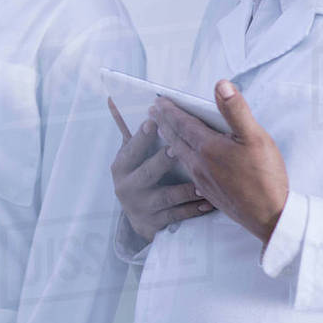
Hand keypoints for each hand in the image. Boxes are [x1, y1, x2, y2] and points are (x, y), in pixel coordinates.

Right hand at [109, 97, 213, 242]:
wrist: (139, 217)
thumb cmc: (138, 175)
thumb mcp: (130, 154)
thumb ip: (127, 128)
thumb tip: (112, 98)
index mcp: (121, 166)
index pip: (131, 149)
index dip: (141, 137)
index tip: (153, 123)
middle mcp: (127, 187)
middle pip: (147, 172)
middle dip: (161, 161)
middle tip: (176, 149)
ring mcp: (141, 207)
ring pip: (165, 197)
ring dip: (185, 189)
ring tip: (202, 183)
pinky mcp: (156, 224)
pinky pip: (178, 215)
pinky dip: (194, 209)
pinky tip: (209, 202)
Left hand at [150, 80, 288, 244]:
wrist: (270, 216)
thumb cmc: (266, 176)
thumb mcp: (256, 138)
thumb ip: (236, 110)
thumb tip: (221, 85)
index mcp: (208, 147)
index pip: (183, 123)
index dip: (170, 110)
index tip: (158, 101)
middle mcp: (199, 163)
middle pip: (175, 138)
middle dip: (163, 123)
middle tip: (152, 112)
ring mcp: (201, 179)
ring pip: (179, 154)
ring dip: (169, 140)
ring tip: (162, 132)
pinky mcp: (208, 191)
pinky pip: (186, 169)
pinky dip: (179, 157)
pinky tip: (182, 160)